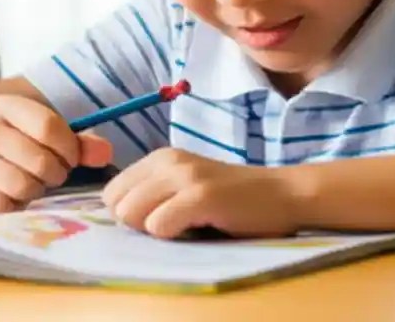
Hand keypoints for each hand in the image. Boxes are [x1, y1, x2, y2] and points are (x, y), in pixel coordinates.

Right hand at [0, 95, 112, 213]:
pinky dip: (17, 205)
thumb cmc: (22, 142)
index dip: (70, 148)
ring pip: (22, 185)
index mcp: (6, 106)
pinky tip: (17, 196)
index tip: (72, 157)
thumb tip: (105, 154)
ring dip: (38, 189)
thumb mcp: (48, 133)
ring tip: (36, 182)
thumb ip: (80, 142)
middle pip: (39, 160)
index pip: (48, 127)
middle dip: (57, 172)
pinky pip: (3, 205)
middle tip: (54, 173)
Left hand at [102, 148, 300, 238]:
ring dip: (154, 230)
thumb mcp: (185, 186)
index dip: (129, 214)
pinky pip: (158, 225)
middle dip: (138, 225)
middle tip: (173, 225)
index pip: (111, 192)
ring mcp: (184, 176)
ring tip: (186, 225)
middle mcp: (167, 161)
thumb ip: (154, 193)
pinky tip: (198, 227)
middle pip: (117, 205)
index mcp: (159, 158)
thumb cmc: (233, 199)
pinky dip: (172, 235)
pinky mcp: (201, 195)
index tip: (157, 219)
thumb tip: (119, 217)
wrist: (283, 194)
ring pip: (132, 215)